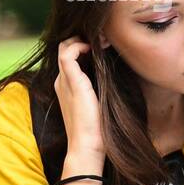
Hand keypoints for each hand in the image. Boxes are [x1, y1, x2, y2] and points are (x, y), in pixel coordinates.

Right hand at [54, 37, 103, 162]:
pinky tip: (94, 48)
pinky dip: (79, 45)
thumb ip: (104, 88)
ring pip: (64, 46)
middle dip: (84, 38)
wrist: (88, 146)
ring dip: (82, 39)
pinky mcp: (70, 82)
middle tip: (105, 40)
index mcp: (69, 86)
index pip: (70, 56)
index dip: (85, 45)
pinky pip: (67, 53)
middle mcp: (63, 81)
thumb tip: (120, 76)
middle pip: (66, 47)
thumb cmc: (99, 129)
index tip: (106, 45)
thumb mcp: (102, 103)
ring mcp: (64, 81)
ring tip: (103, 41)